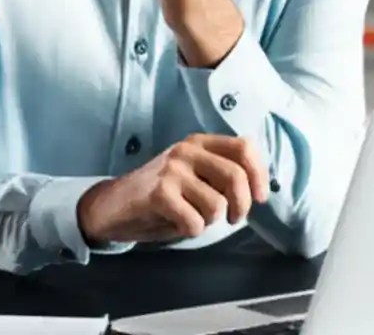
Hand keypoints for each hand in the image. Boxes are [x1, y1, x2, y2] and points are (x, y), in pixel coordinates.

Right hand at [78, 134, 270, 244]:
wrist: (113, 205)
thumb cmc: (160, 194)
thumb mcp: (193, 175)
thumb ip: (221, 173)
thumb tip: (259, 189)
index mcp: (199, 142)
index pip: (244, 148)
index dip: (259, 174)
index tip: (260, 198)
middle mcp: (187, 150)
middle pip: (235, 177)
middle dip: (241, 206)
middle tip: (234, 219)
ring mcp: (172, 170)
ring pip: (216, 205)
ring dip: (209, 221)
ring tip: (191, 216)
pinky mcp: (159, 193)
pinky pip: (195, 222)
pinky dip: (191, 230)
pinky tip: (175, 223)